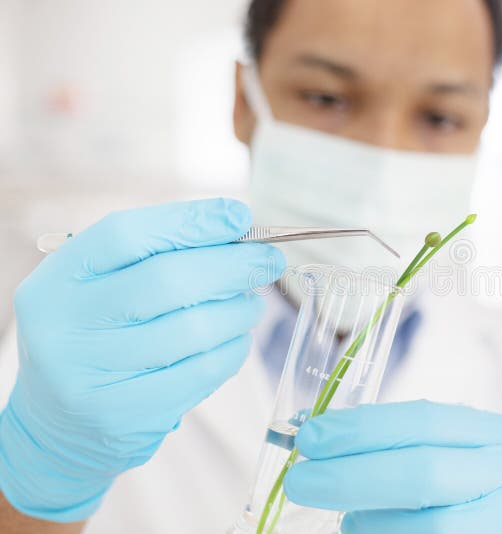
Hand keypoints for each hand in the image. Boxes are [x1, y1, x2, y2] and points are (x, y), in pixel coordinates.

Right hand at [0, 199, 283, 521]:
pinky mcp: (124, 416)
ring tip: (252, 304)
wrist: (54, 427)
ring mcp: (92, 375)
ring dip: (238, 311)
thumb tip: (235, 229)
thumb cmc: (93, 337)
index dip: (191, 221)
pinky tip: (237, 339)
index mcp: (57, 279)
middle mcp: (65, 325)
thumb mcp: (98, 289)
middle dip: (232, 266)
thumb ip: (153, 256)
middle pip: (168, 280)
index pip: (126, 234)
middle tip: (269, 261)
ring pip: (193, 329)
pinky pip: (200, 372)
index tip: (239, 216)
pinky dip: (232, 350)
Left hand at [285, 400, 501, 533]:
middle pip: (424, 472)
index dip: (363, 428)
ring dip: (369, 521)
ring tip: (347, 519)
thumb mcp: (469, 456)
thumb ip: (412, 443)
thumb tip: (325, 436)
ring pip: (428, 526)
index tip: (311, 436)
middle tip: (301, 479)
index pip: (426, 421)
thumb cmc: (492, 493)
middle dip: (351, 475)